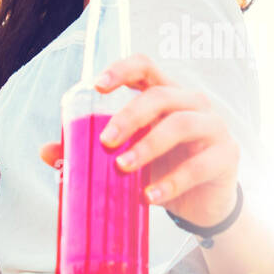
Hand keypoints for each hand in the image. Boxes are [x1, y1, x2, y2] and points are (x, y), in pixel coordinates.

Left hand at [38, 53, 239, 227]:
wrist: (205, 206)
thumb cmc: (165, 171)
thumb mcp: (130, 159)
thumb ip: (93, 153)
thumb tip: (46, 152)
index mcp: (166, 96)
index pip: (146, 67)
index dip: (122, 70)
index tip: (97, 86)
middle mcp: (192, 104)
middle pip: (160, 96)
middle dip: (129, 116)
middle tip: (105, 142)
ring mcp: (214, 127)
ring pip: (181, 124)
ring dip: (148, 146)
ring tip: (123, 168)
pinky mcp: (226, 156)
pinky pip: (198, 165)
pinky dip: (171, 182)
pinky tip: (149, 197)